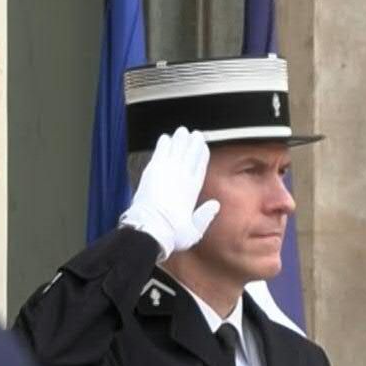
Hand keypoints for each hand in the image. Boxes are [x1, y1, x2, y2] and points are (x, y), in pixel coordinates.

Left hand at [121, 127, 218, 259]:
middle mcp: (182, 178)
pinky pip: (159, 154)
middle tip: (194, 133)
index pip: (200, 168)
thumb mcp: (195, 230)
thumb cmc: (171, 234)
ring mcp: (167, 174)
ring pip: (176, 151)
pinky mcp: (151, 173)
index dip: (201, 156)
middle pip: (189, 156)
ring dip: (179, 140)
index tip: (203, 147)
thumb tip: (215, 205)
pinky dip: (163, 145)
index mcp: (193, 190)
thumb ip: (205, 216)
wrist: (150, 230)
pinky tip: (164, 137)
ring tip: (181, 131)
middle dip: (192, 144)